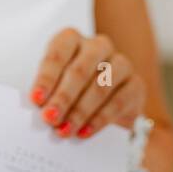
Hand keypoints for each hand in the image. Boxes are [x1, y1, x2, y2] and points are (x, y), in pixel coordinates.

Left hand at [29, 28, 145, 139]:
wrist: (106, 108)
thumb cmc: (72, 93)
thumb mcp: (54, 88)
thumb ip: (46, 94)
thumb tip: (38, 109)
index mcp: (72, 40)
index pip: (58, 54)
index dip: (46, 78)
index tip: (36, 100)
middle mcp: (98, 46)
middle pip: (80, 70)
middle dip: (63, 97)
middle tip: (50, 118)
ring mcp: (120, 64)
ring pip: (100, 87)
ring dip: (80, 112)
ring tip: (65, 130)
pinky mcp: (135, 84)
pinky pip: (118, 102)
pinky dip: (99, 120)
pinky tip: (84, 131)